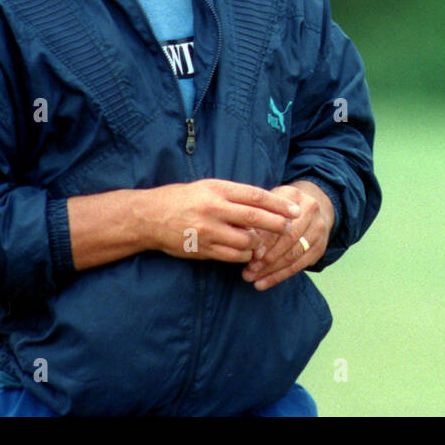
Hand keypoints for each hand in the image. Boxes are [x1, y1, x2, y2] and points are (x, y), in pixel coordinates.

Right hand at [141, 178, 302, 263]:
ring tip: (261, 242)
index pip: (256, 196)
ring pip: (246, 241)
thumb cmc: (183, 198)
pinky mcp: (202, 249)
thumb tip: (265, 206)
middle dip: (277, 224)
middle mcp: (214, 209)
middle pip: (255, 218)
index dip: (278, 204)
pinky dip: (244, 256)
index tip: (294, 209)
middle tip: (289, 227)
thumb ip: (234, 195)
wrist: (150, 217)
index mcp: (218, 190)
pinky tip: (247, 253)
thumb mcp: (209, 187)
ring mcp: (208, 231)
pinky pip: (232, 256)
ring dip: (259, 244)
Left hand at [242, 180, 335, 289]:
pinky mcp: (320, 247)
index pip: (279, 221)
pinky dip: (279, 276)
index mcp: (294, 196)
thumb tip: (242, 239)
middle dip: (267, 258)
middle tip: (248, 270)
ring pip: (294, 254)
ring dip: (271, 270)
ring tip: (251, 278)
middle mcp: (311, 210)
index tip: (250, 254)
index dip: (265, 239)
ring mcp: (319, 229)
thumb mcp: (269, 204)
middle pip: (289, 239)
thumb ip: (257, 218)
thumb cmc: (280, 208)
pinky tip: (262, 283)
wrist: (314, 207)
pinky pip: (299, 266)